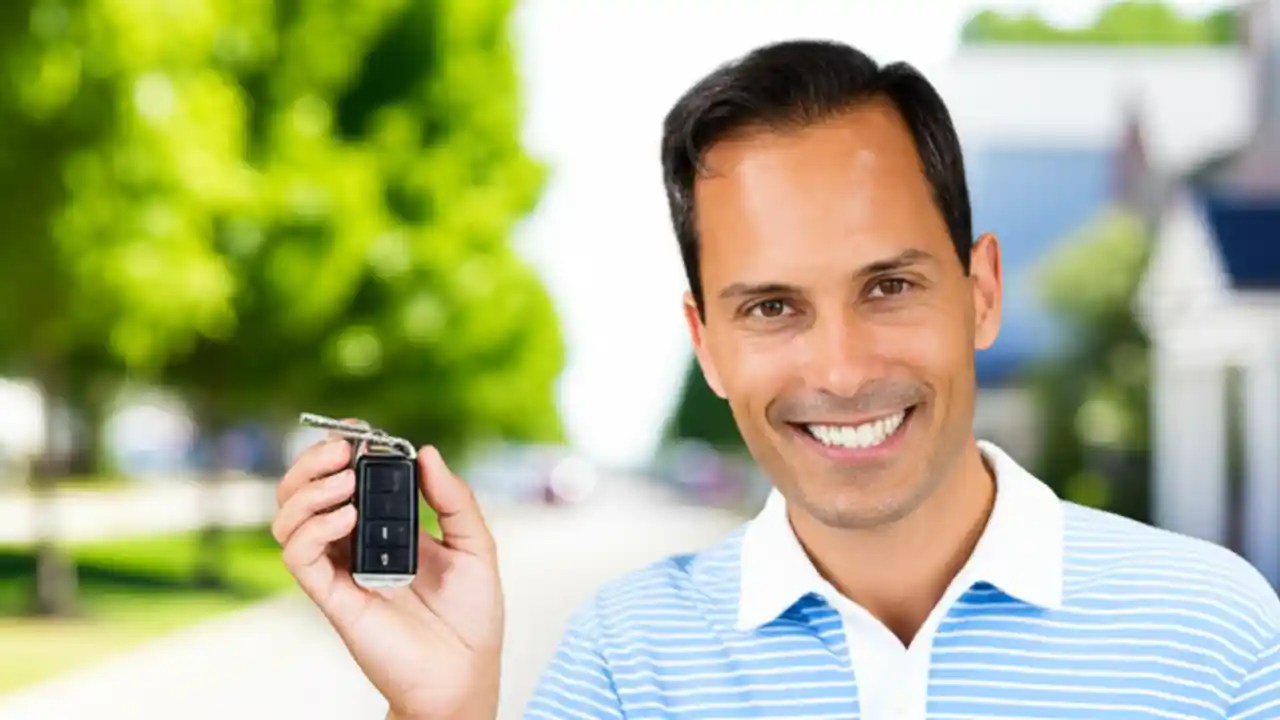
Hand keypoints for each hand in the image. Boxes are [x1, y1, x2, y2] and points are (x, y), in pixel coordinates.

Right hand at [273, 435, 502, 719]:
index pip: (343, 478)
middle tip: (340, 450)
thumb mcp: (477, 546)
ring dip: (307, 491)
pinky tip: (346, 518)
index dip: (340, 448)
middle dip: (312, 462)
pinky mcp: (333, 598)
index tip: (354, 428)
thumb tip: (428, 453)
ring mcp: (340, 570)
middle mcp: (354, 545)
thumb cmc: (472, 616)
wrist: (466, 674)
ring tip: (343, 484)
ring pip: (287, 519)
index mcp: (385, 527)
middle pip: (303, 492)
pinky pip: (299, 558)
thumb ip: (454, 500)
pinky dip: (312, 529)